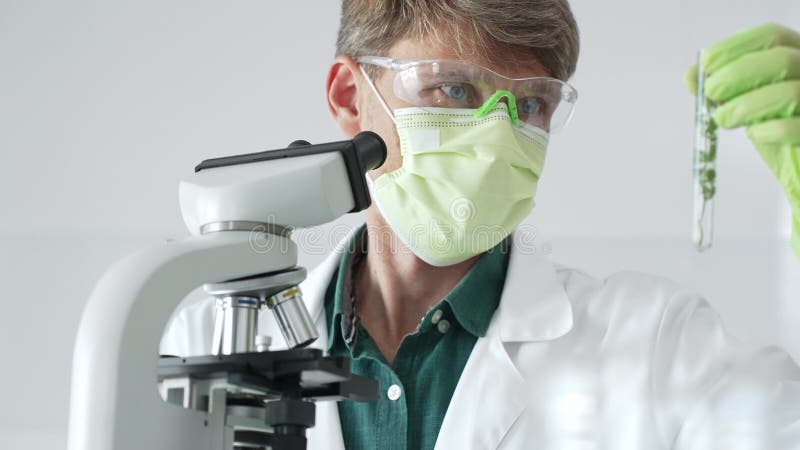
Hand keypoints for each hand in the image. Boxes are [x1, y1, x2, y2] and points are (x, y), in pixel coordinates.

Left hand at [684, 23, 799, 259]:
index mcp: (798, 54)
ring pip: (790, 93)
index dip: (735, 47)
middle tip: (710, 93)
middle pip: (781, 59)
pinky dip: (770, 130)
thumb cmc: (776, 123)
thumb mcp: (746, 100)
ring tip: (723, 119)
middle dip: (737, 75)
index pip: (771, 36)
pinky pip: (798, 127)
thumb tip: (690, 75)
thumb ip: (722, 88)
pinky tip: (754, 134)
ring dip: (747, 105)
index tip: (706, 64)